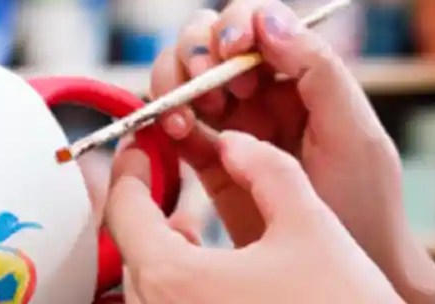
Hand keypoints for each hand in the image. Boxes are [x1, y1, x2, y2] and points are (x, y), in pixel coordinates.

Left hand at [105, 131, 403, 303]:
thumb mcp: (311, 226)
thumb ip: (267, 170)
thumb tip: (236, 145)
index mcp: (173, 279)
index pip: (123, 210)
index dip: (131, 169)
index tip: (141, 148)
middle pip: (131, 251)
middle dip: (145, 209)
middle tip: (162, 176)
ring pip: (147, 288)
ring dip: (160, 251)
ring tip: (188, 225)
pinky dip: (176, 287)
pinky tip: (210, 275)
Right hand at [154, 0, 433, 294]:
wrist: (347, 278)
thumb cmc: (366, 207)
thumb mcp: (353, 133)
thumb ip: (317, 71)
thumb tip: (269, 20)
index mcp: (299, 71)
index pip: (256, 17)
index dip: (236, 23)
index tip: (235, 52)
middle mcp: (260, 88)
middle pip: (207, 36)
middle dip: (197, 51)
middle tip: (212, 89)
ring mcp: (230, 121)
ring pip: (181, 74)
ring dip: (174, 83)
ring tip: (188, 117)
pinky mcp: (207, 160)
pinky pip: (171, 127)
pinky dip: (161, 122)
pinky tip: (177, 135)